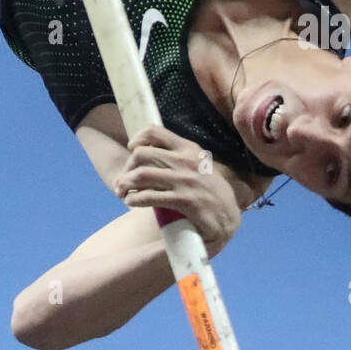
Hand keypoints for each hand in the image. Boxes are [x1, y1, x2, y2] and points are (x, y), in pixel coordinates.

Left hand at [112, 126, 241, 254]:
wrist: (228, 217)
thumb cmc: (208, 191)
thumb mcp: (196, 166)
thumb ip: (175, 158)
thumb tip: (143, 154)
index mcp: (188, 148)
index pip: (154, 132)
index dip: (136, 139)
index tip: (131, 152)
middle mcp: (186, 160)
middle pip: (142, 154)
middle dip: (127, 168)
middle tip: (123, 181)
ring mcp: (185, 180)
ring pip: (142, 174)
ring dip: (125, 184)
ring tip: (122, 192)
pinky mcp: (185, 201)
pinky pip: (150, 196)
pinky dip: (134, 199)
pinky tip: (131, 202)